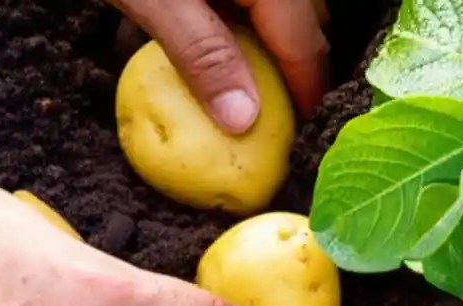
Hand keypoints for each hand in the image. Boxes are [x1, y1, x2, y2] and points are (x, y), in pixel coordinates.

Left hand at [111, 0, 329, 132]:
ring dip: (269, 39)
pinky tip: (213, 33)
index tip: (301, 135)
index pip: (306, 45)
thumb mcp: (155, 1)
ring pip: (283, 2)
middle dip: (294, 67)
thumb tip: (245, 120)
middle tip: (271, 114)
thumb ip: (203, 57)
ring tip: (241, 81)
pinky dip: (243, 15)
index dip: (307, 94)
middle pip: (305, 19)